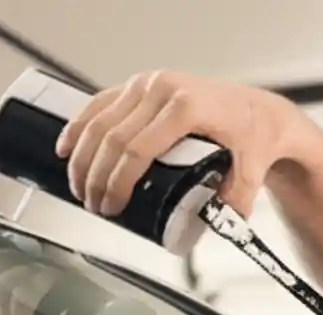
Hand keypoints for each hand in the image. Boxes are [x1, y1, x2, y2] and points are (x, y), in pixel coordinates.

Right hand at [56, 70, 300, 217]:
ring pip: (99, 119)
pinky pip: (100, 103)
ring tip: (78, 187)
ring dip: (82, 155)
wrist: (257, 110)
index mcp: (187, 107)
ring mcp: (147, 83)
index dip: (118, 181)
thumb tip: (218, 222)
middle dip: (95, 175)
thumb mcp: (252, 168)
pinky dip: (79, 126)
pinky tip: (65, 148)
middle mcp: (163, 89)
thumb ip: (237, 198)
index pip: (138, 148)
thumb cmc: (253, 135)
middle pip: (113, 136)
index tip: (111, 207)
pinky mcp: (139, 84)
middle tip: (93, 205)